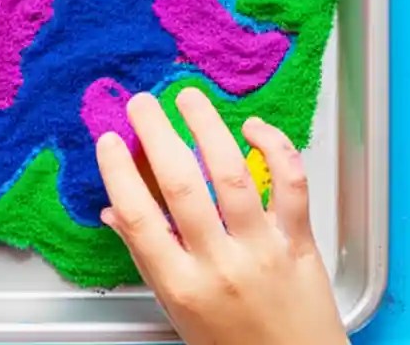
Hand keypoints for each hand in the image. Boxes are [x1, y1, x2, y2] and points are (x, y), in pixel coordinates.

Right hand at [95, 88, 344, 344]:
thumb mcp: (177, 311)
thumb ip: (148, 258)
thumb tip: (115, 212)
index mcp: (181, 285)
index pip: (140, 219)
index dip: (120, 173)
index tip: (110, 141)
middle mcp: (220, 265)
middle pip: (182, 188)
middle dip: (158, 136)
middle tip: (142, 103)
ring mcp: (262, 250)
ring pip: (233, 176)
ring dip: (208, 128)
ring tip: (188, 97)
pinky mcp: (299, 242)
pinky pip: (291, 185)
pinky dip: (275, 149)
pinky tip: (253, 127)